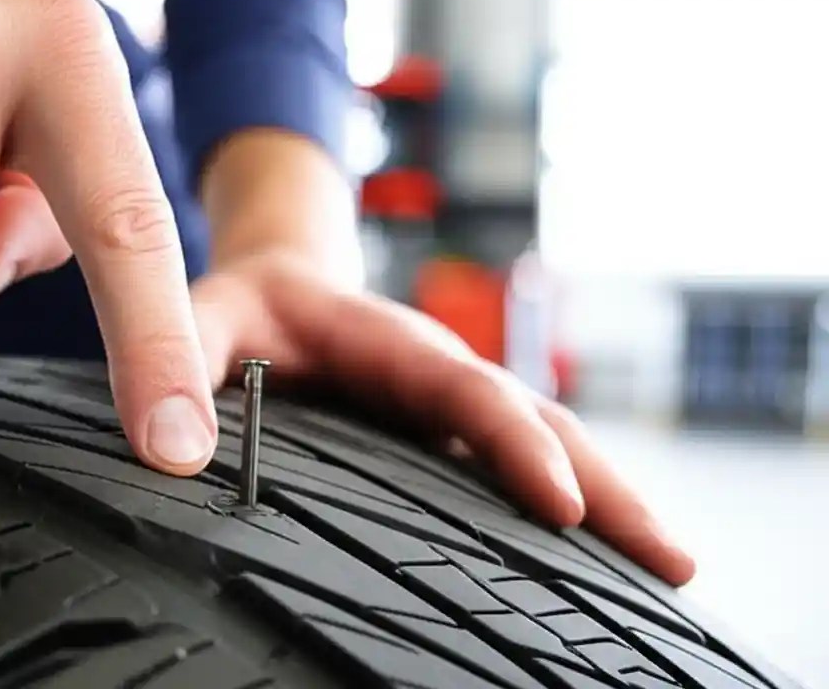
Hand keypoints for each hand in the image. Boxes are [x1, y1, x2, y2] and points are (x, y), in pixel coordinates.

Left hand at [190, 252, 696, 586]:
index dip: (514, 444)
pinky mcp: (445, 436)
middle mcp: (438, 376)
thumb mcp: (203, 315)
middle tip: (672, 558)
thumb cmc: (241, 304)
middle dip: (606, 485)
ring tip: (666, 565)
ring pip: (544, 446)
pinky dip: (564, 505)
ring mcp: (449, 408)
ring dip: (606, 499)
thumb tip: (175, 452)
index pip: (467, 392)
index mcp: (391, 344)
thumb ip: (177, 360)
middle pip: (539, 423)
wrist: (276, 281)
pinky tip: (588, 561)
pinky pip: (513, 466)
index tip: (563, 504)